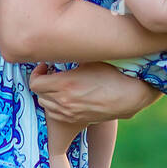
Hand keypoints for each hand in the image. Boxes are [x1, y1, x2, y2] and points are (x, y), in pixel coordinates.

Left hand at [28, 62, 159, 125]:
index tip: (45, 66)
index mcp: (65, 85)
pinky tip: (65, 96)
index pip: (35, 83)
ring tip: (57, 84)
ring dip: (47, 94)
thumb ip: (69, 57)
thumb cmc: (112, 72)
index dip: (37, 73)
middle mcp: (65, 102)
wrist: (131, 94)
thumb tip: (56, 48)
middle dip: (41, 82)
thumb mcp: (88, 60)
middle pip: (38, 94)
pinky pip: (56, 115)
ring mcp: (70, 113)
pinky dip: (55, 106)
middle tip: (50, 73)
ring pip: (45, 106)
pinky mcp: (78, 120)